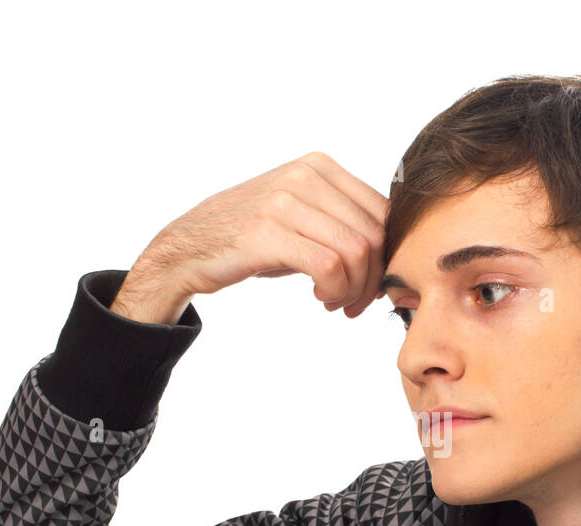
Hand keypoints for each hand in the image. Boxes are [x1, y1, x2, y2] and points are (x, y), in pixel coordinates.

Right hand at [111, 152, 390, 323]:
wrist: (189, 247)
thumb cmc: (251, 239)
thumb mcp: (301, 216)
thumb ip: (342, 221)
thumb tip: (391, 251)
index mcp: (320, 166)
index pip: (383, 213)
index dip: (386, 256)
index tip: (370, 286)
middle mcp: (306, 176)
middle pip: (374, 234)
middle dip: (372, 279)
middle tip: (355, 303)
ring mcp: (285, 201)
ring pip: (356, 252)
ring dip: (354, 289)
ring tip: (336, 303)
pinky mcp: (268, 232)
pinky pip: (329, 266)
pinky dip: (336, 290)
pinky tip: (322, 298)